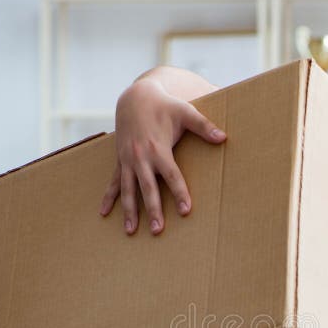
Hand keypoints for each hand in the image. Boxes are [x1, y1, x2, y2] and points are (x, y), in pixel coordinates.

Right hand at [99, 76, 225, 234]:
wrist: (134, 96)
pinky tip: (103, 213)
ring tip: (131, 231)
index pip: (171, 175)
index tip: (186, 210)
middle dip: (153, 209)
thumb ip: (204, 126)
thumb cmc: (164, 105)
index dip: (180, 192)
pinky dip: (109, 197)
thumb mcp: (185, 111)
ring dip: (129, 211)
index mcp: (158, 149)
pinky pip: (113, 182)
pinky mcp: (120, 160)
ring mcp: (128, 160)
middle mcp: (140, 157)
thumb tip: (224, 137)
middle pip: (148, 188)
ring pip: (127, 189)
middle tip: (158, 230)